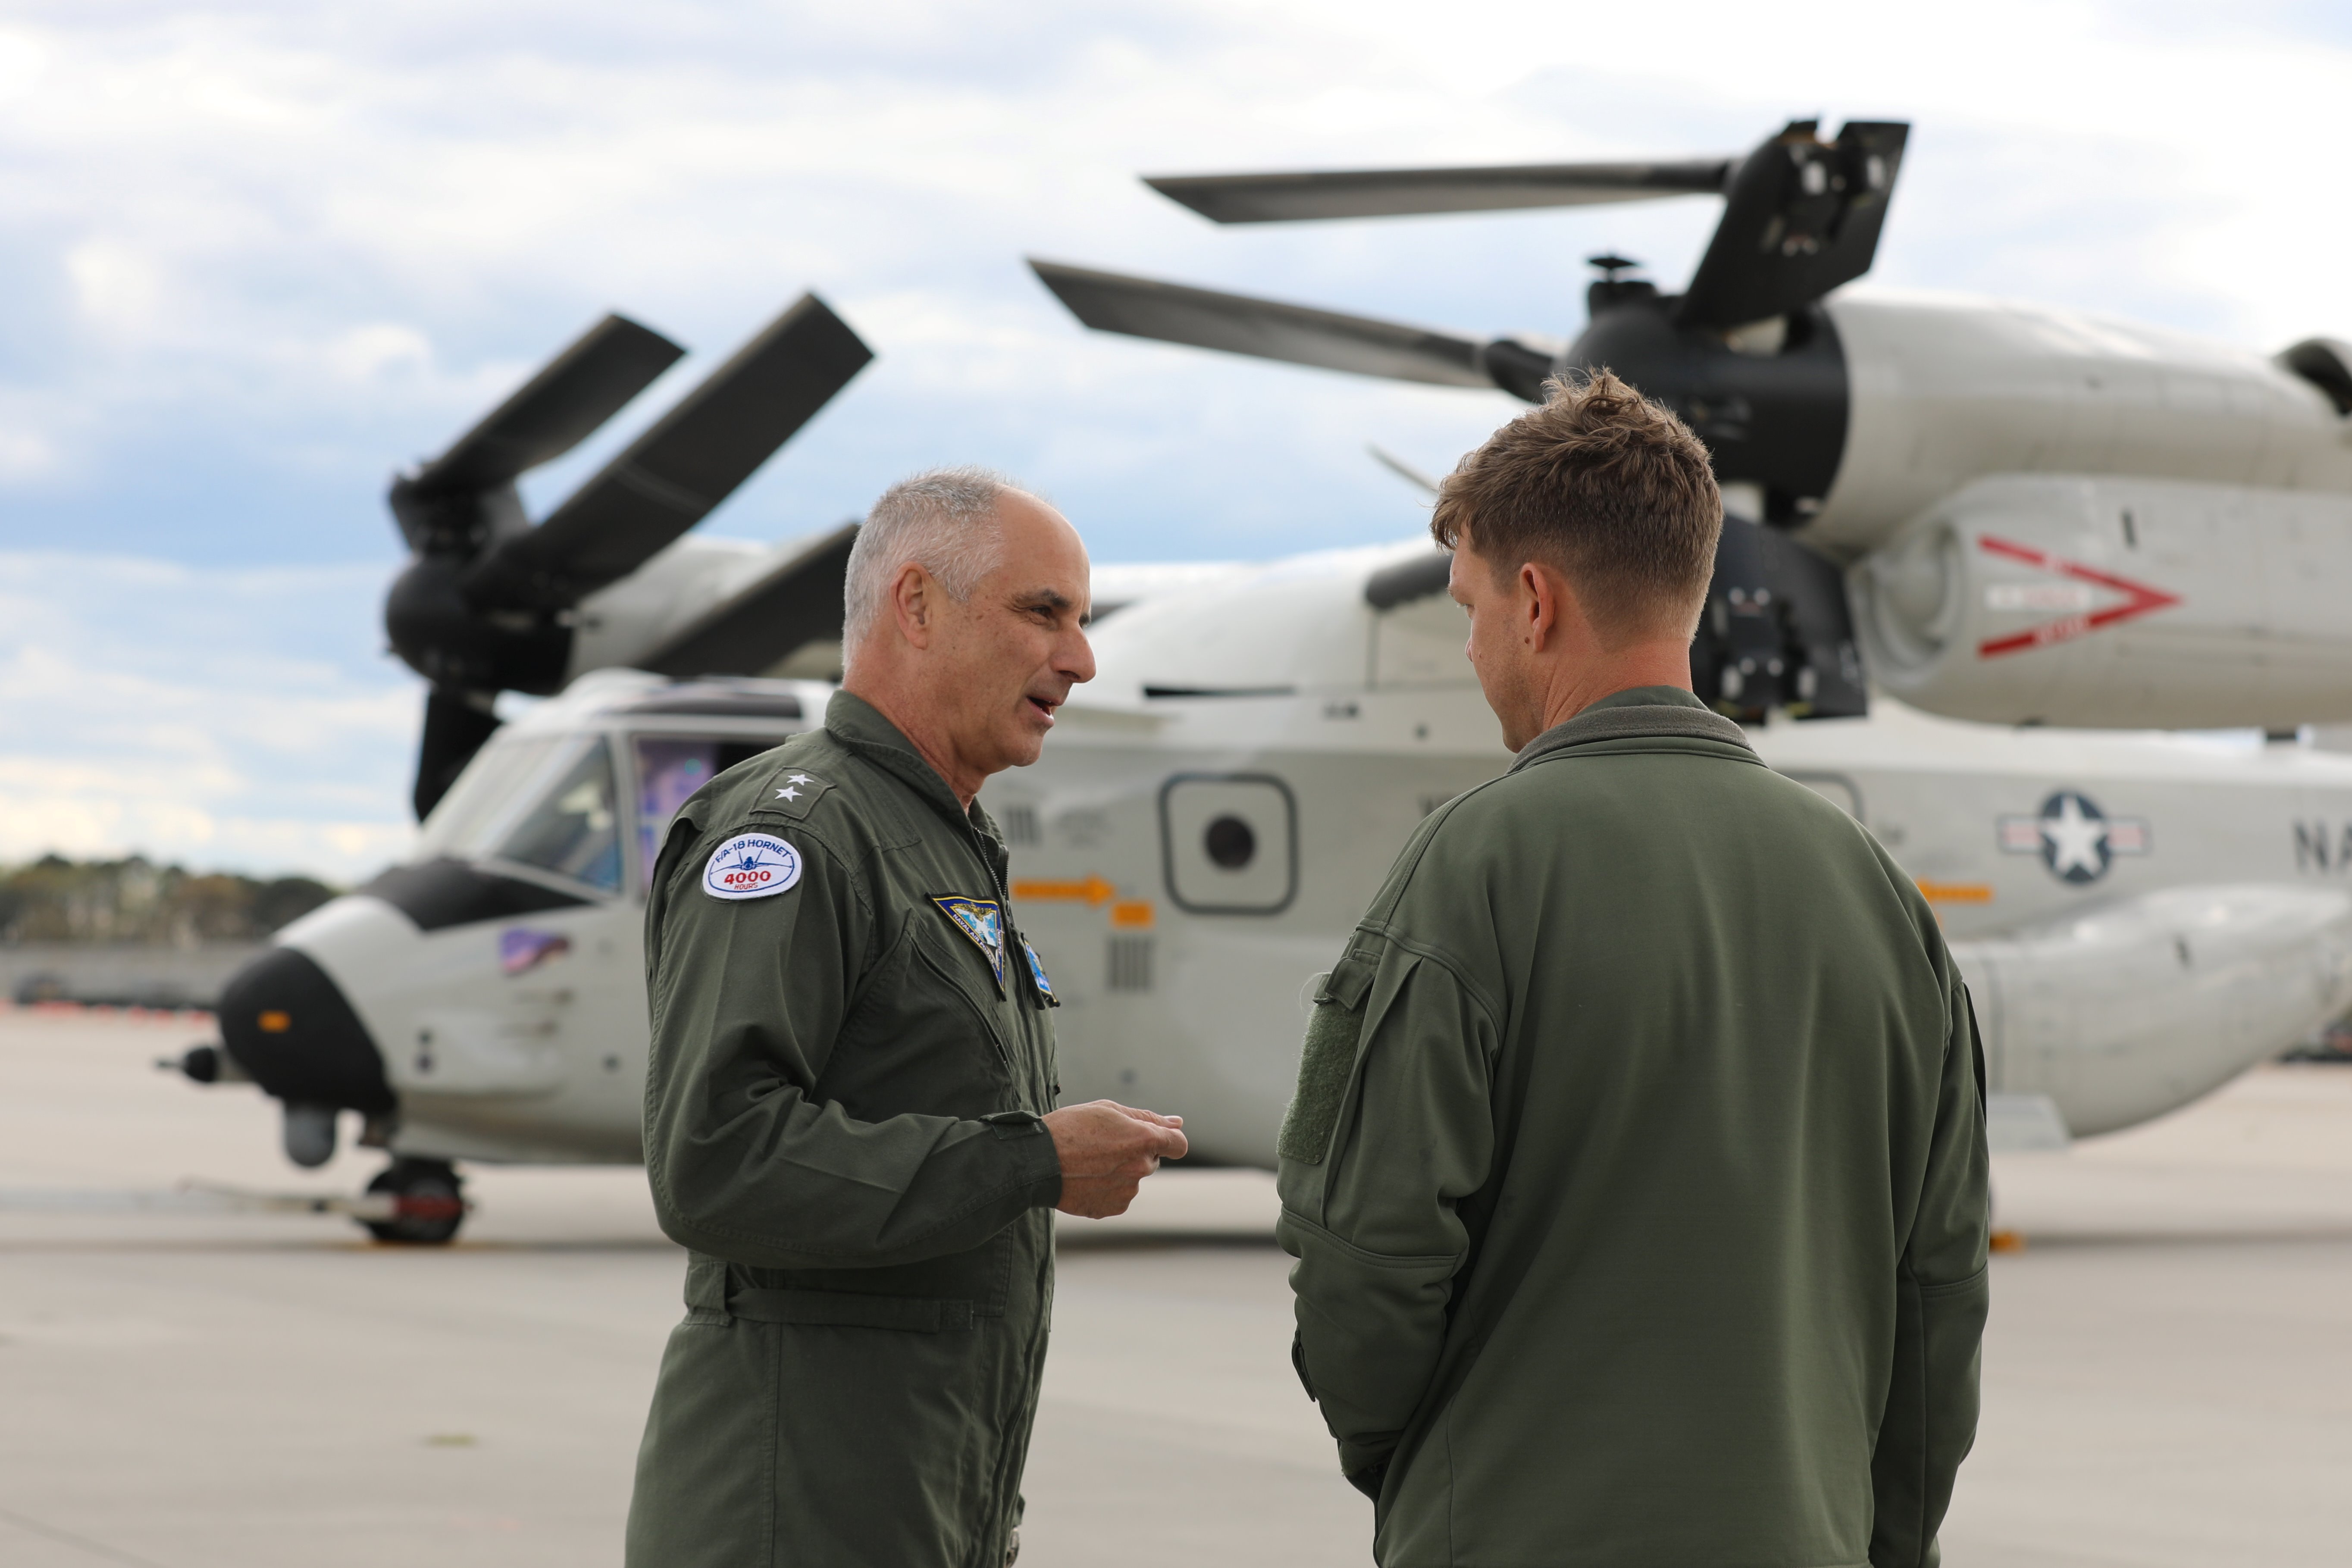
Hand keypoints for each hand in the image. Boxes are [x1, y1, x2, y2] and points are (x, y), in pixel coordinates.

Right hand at [1042, 1100, 1187, 1217]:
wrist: (1036, 1162)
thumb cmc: (1070, 1128)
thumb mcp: (1108, 1110)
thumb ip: (1148, 1118)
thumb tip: (1177, 1123)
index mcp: (1144, 1140)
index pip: (1178, 1144)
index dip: (1168, 1140)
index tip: (1154, 1139)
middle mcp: (1140, 1168)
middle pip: (1151, 1160)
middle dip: (1135, 1152)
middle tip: (1103, 1145)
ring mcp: (1127, 1191)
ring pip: (1133, 1179)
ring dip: (1120, 1172)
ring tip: (1089, 1162)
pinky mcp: (1111, 1208)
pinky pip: (1118, 1197)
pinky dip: (1107, 1189)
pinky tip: (1086, 1179)